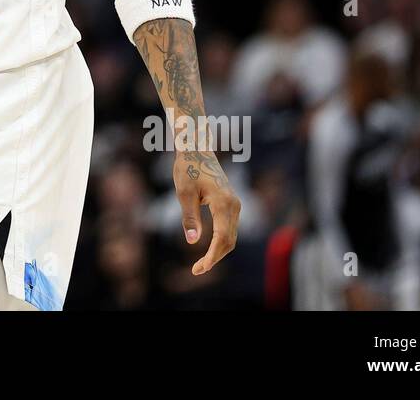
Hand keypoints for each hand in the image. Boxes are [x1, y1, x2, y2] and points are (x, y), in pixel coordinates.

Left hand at [173, 148, 239, 274]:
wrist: (196, 149)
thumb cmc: (187, 167)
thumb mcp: (184, 193)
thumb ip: (190, 217)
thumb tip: (193, 242)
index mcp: (224, 203)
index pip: (222, 238)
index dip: (212, 257)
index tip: (199, 269)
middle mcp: (234, 205)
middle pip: (230, 241)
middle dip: (215, 258)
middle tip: (196, 270)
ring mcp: (235, 204)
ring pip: (231, 236)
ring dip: (219, 252)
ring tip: (201, 264)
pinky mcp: (231, 204)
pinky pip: (229, 229)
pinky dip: (221, 242)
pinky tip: (209, 250)